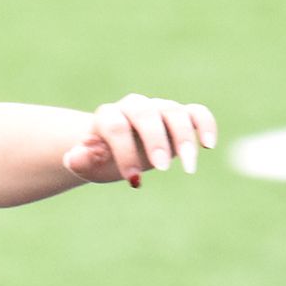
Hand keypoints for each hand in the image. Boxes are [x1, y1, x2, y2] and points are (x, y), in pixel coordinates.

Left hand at [62, 93, 216, 186]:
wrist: (116, 148)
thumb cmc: (101, 158)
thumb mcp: (88, 165)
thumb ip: (80, 160)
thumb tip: (77, 157)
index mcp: (107, 115)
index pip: (115, 127)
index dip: (124, 153)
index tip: (133, 179)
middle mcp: (134, 106)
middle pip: (145, 114)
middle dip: (154, 141)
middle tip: (161, 169)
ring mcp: (159, 108)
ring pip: (174, 112)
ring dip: (184, 138)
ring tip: (188, 167)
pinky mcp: (181, 114)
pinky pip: (197, 112)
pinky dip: (205, 124)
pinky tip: (208, 145)